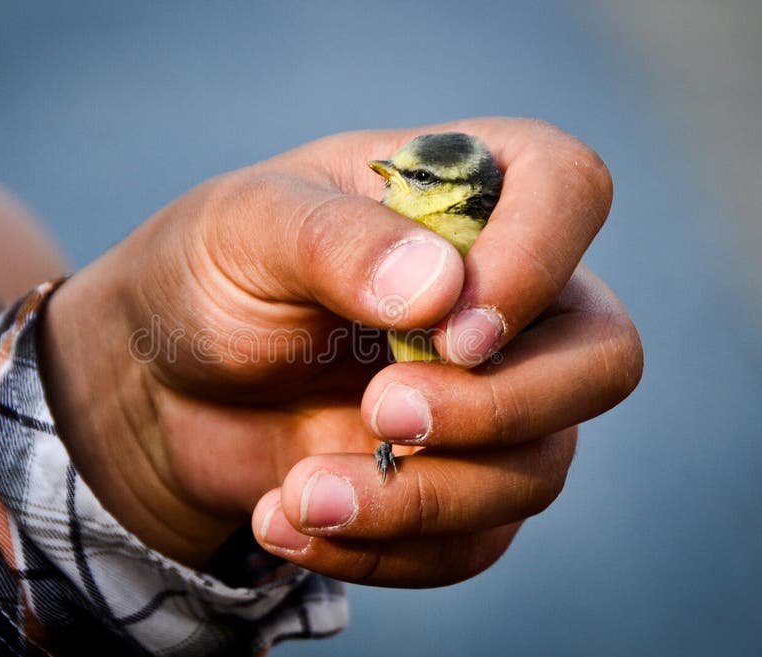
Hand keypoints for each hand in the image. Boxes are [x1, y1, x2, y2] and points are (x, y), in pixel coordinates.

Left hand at [38, 118, 642, 585]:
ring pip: (540, 468)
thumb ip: (337, 243)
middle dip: (498, 408)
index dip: (536, 261)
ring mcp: (489, 399)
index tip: (445, 328)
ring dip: (421, 499)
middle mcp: (501, 299)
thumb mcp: (246, 230)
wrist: (160, 384)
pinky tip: (291, 522)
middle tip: (381, 415)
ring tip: (299, 493)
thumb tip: (441, 292)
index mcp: (461, 196)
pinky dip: (386, 551)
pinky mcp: (456, 483)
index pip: (570, 189)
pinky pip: (474, 542)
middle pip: (601, 358)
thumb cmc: (208, 276)